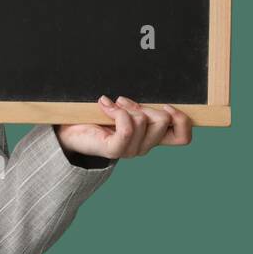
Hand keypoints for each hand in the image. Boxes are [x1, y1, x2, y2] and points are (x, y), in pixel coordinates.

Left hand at [54, 95, 193, 160]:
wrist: (69, 127)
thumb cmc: (98, 116)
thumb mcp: (129, 108)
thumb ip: (144, 107)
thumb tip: (164, 103)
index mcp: (151, 137)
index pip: (183, 138)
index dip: (182, 120)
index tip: (167, 105)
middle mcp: (144, 146)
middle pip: (163, 120)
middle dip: (145, 104)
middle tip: (125, 103)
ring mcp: (129, 151)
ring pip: (143, 119)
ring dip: (126, 107)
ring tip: (111, 106)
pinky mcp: (113, 150)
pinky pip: (127, 127)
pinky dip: (117, 112)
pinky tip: (105, 105)